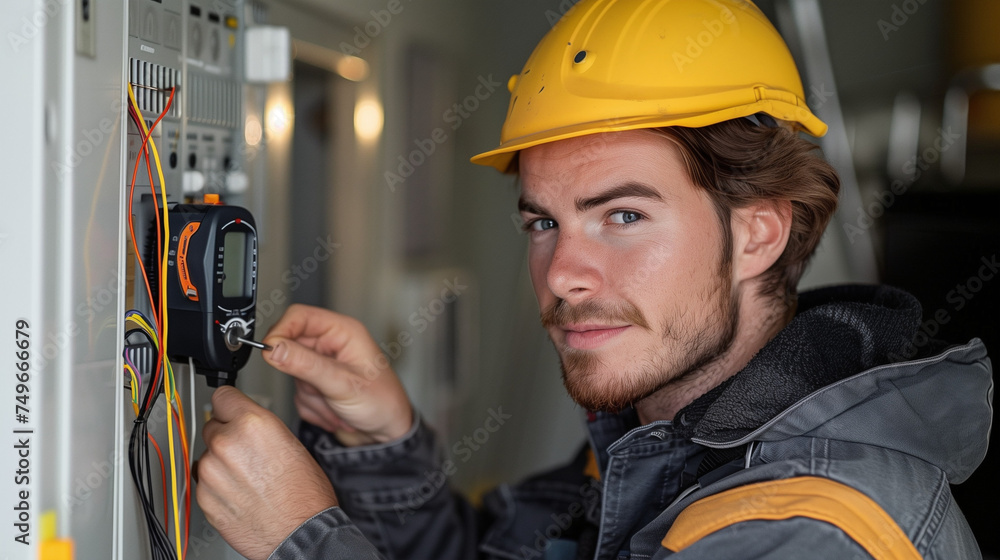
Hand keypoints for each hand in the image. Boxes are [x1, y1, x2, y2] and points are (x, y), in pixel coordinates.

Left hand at [196, 386, 337, 559]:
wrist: (300, 534)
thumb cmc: (305, 494)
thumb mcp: (290, 442)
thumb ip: (260, 427)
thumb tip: (244, 424)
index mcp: (253, 424)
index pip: (222, 395)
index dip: (231, 405)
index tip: (231, 411)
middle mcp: (227, 443)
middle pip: (213, 424)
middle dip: (228, 435)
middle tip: (249, 453)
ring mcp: (211, 471)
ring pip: (207, 454)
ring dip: (221, 462)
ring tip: (248, 478)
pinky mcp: (203, 496)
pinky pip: (203, 480)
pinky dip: (217, 485)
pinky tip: (240, 493)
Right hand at [262, 304, 412, 446]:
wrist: (388, 434)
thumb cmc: (383, 403)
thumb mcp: (342, 383)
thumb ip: (306, 364)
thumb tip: (274, 347)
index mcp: (342, 332)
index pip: (298, 316)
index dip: (280, 332)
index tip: (269, 351)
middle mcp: (331, 345)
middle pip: (290, 349)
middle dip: (302, 378)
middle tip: (321, 389)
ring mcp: (321, 366)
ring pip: (291, 376)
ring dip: (311, 397)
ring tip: (336, 404)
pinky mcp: (316, 385)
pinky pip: (296, 396)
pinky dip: (312, 408)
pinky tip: (334, 412)